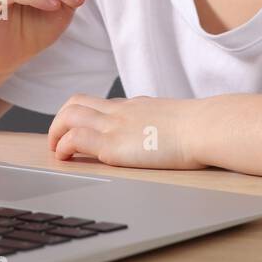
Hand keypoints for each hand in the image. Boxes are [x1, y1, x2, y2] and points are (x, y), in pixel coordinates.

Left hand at [47, 94, 206, 169]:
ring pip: (69, 115)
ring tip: (57, 150)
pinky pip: (75, 138)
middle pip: (76, 103)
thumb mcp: (178, 120)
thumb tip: (173, 136)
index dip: (84, 117)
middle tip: (59, 140)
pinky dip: (63, 146)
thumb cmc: (202, 128)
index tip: (80, 130)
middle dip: (60, 120)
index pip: (100, 104)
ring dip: (55, 132)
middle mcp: (121, 111)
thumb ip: (166, 125)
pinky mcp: (113, 145)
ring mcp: (115, 126)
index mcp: (136, 107)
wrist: (205, 127)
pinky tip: (66, 158)